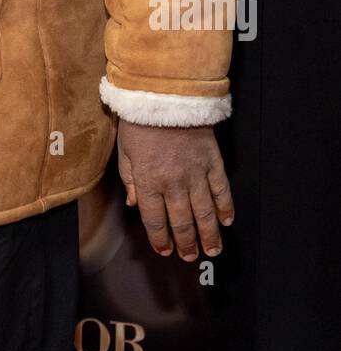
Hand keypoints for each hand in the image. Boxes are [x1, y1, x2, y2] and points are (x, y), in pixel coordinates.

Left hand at [116, 121, 233, 260]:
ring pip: (204, 213)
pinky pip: (221, 190)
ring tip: (212, 250)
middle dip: (186, 243)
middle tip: (189, 256)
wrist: (166, 94)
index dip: (160, 239)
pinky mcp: (212, 161)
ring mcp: (195, 173)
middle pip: (181, 222)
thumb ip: (129, 179)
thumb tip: (134, 203)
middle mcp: (173, 182)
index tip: (165, 250)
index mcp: (148, 180)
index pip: (155, 220)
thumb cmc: (140, 120)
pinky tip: (226, 221)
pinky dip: (225, 208)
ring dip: (208, 235)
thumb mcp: (124, 150)